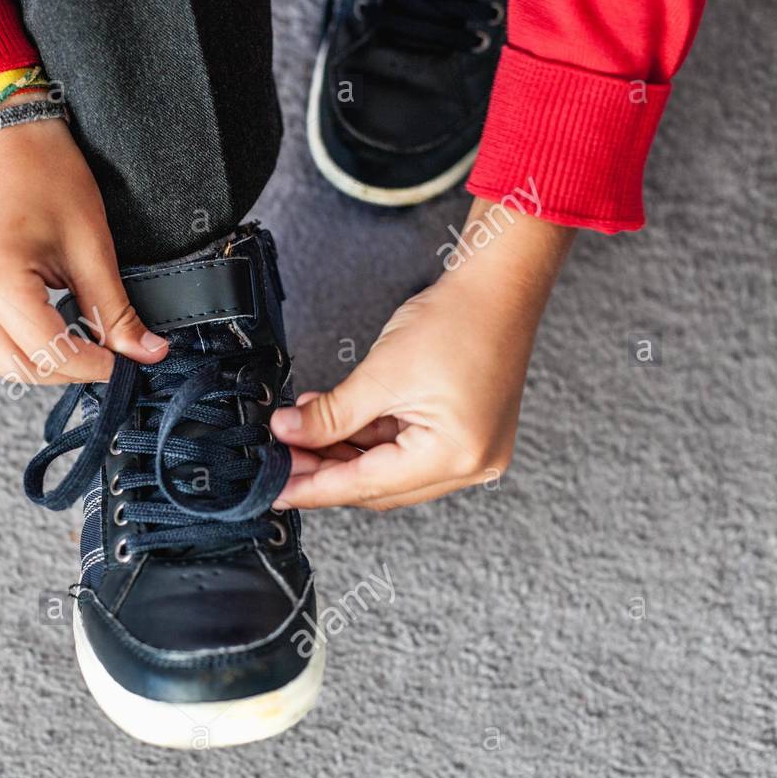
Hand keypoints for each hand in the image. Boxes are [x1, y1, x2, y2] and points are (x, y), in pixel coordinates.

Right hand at [0, 115, 166, 383]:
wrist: (4, 132)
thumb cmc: (48, 174)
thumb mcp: (91, 246)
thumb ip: (115, 311)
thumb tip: (146, 355)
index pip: (49, 350)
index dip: (93, 366)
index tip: (126, 367)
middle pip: (18, 367)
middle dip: (67, 370)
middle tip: (107, 358)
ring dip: (40, 363)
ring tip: (79, 345)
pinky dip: (16, 346)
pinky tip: (47, 330)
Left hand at [271, 199, 574, 509]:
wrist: (499, 287)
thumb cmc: (458, 321)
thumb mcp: (380, 373)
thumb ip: (330, 414)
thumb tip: (288, 433)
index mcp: (453, 455)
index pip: (367, 484)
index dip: (315, 488)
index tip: (278, 490)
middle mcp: (470, 464)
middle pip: (380, 485)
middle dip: (327, 472)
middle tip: (282, 461)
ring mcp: (472, 452)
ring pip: (390, 469)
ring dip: (344, 453)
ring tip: (302, 434)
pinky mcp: (465, 435)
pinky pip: (407, 449)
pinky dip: (369, 438)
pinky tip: (335, 422)